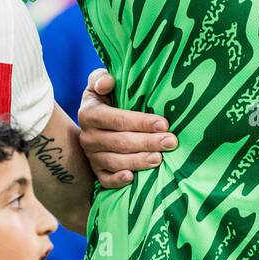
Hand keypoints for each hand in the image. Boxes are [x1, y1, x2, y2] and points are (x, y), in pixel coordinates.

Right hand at [77, 68, 176, 189]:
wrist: (94, 118)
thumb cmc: (106, 97)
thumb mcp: (99, 83)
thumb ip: (101, 78)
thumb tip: (107, 82)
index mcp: (89, 113)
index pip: (118, 120)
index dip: (141, 122)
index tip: (164, 123)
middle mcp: (88, 136)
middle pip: (120, 142)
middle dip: (148, 142)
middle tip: (170, 142)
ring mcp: (91, 156)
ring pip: (115, 162)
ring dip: (138, 161)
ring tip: (159, 159)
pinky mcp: (96, 171)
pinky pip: (105, 180)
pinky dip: (117, 181)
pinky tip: (132, 179)